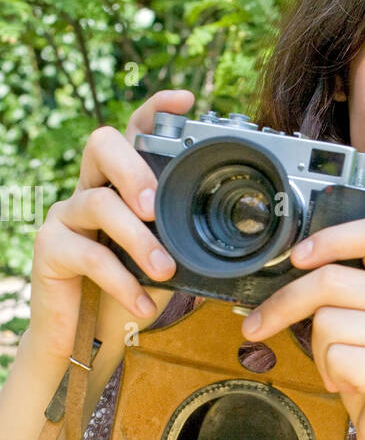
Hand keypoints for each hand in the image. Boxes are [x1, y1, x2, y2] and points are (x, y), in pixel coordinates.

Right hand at [28, 89, 189, 361]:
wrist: (89, 339)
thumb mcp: (166, 262)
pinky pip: (88, 254)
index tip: (185, 100)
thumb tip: (239, 239)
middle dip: (133, 168)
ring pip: (99, 203)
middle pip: (101, 144)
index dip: (154, 109)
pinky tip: (143, 304)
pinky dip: (122, 281)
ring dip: (137, 239)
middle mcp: (90, 188)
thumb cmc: (132, 292)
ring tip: (165, 271)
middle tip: (156, 205)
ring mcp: (66, 215)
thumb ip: (186, 241)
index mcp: (121, 184)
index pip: (132, 132)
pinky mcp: (50, 248)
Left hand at [240, 216, 364, 439]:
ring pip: (327, 322)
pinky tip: (353, 388)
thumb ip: (345, 293)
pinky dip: (331, 375)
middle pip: (332, 279)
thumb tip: (287, 267)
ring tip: (343, 370)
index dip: (331, 238)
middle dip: (284, 304)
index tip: (295, 257)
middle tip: (257, 325)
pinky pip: (335, 357)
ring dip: (320, 353)